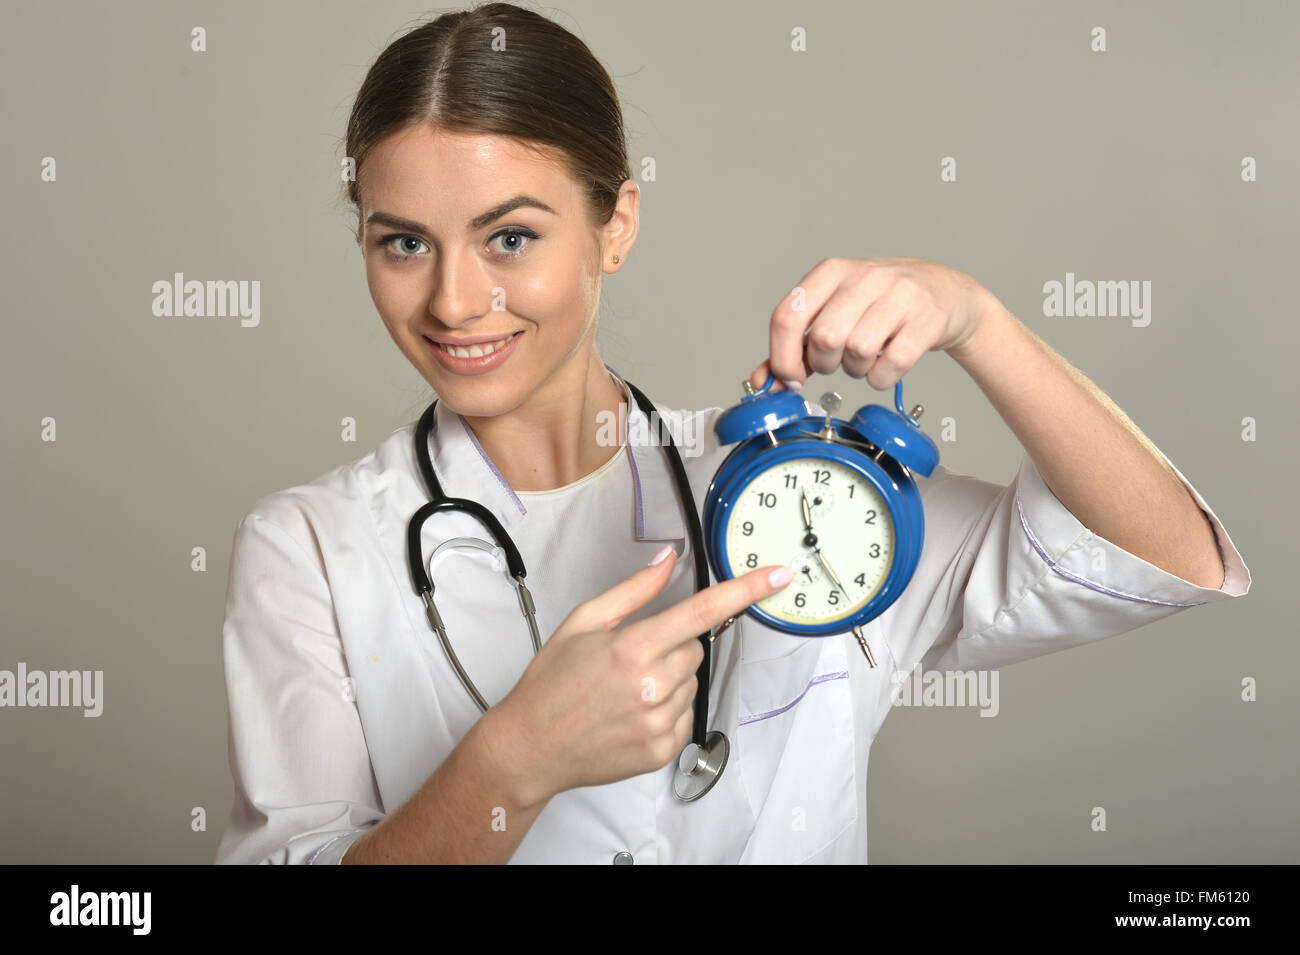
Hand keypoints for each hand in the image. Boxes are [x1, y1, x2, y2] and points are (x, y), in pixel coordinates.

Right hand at [491, 549, 793, 804]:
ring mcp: (659, 722)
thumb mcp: (583, 623)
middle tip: (630, 660)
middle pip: (694, 649)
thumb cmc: (551, 684)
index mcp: (632, 648)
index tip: (777, 576)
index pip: (702, 612)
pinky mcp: (662, 750)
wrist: (530, 747)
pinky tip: (630, 713)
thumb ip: (633, 591)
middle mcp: (652, 686)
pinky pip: (685, 715)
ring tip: (625, 691)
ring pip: (691, 683)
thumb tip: (668, 560)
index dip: (744, 591)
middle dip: (671, 647)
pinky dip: (665, 710)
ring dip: (668, 680)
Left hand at [748, 256, 1002, 391]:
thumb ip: (796, 346)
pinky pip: (892, 364)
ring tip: (866, 359)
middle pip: (824, 338)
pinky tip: (887, 367)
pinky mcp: (927, 318)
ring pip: (857, 352)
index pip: (788, 316)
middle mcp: (864, 277)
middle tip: (837, 362)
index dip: (782, 357)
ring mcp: (899, 295)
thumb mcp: (835, 312)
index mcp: (831, 272)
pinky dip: (883, 378)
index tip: (791, 378)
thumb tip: (762, 380)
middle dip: (824, 364)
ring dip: (856, 371)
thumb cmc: (882, 305)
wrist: (947, 293)